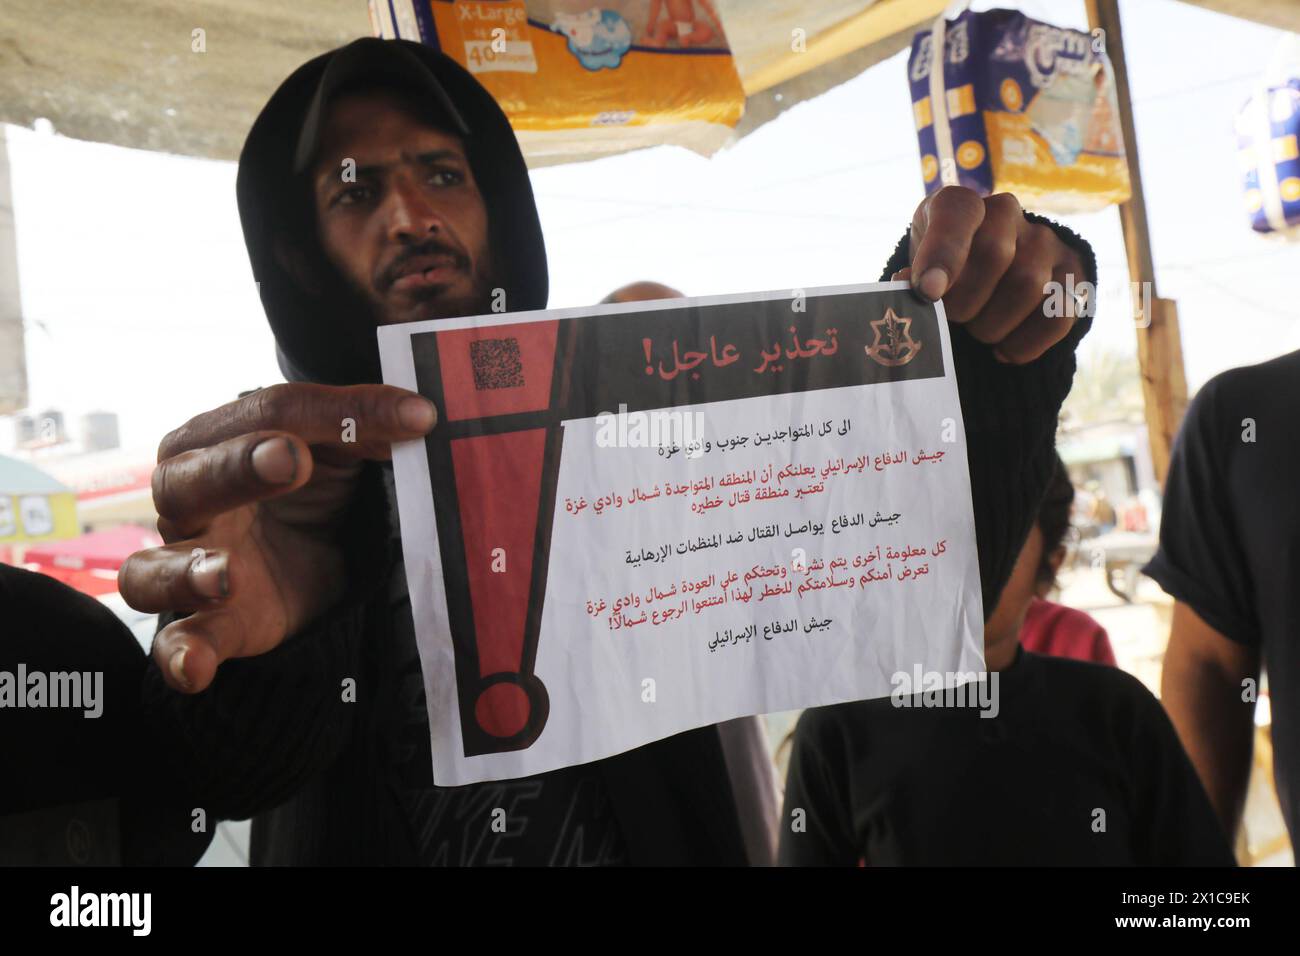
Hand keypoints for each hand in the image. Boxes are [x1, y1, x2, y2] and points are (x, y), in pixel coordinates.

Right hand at [119, 383, 436, 693]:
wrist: (305, 567)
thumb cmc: (309, 493)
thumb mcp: (343, 455)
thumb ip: (367, 431)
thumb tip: (417, 415)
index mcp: (218, 440)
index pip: (274, 413)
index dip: (342, 412)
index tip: (415, 417)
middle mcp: (187, 499)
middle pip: (188, 479)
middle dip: (236, 468)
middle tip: (292, 459)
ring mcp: (188, 565)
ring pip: (150, 570)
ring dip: (186, 571)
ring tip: (226, 573)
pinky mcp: (208, 627)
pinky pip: (178, 643)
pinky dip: (183, 655)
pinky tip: (196, 668)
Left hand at [893, 186, 1086, 363]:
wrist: (983, 282)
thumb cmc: (940, 276)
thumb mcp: (917, 270)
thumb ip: (912, 279)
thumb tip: (911, 287)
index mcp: (958, 205)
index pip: (958, 212)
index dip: (943, 253)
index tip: (928, 292)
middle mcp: (1005, 212)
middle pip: (995, 255)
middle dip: (965, 302)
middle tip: (953, 319)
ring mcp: (1044, 241)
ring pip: (1029, 285)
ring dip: (993, 325)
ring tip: (977, 331)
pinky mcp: (1072, 274)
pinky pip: (1059, 314)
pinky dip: (1025, 343)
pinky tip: (1003, 350)